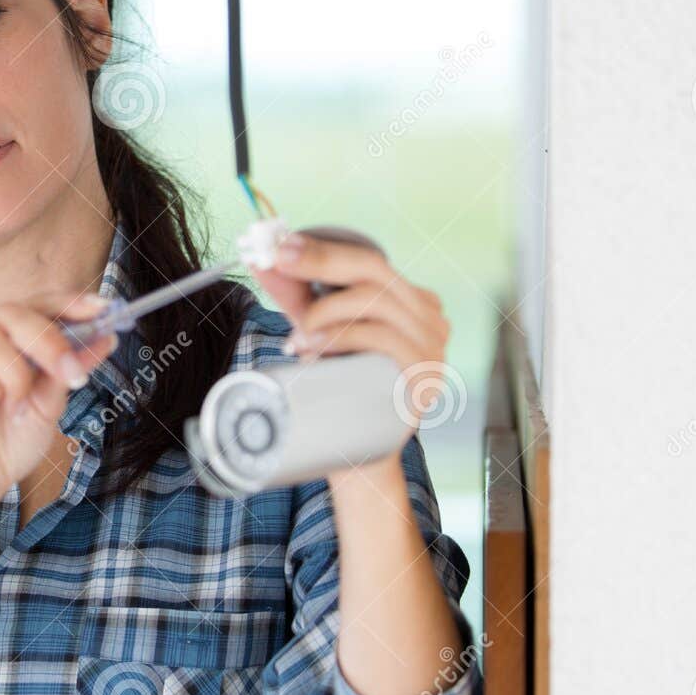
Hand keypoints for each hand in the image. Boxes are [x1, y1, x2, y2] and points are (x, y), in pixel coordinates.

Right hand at [0, 291, 116, 526]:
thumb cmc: (6, 443)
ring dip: (17, 379)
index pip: (33, 304)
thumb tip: (106, 337)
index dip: (67, 303)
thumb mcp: (49, 404)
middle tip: (73, 374)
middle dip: (50, 341)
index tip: (103, 309)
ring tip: (15, 410)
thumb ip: (69, 370)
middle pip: (11, 313)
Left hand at [254, 230, 449, 430]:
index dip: (322, 249)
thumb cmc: (344, 385)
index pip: (366, 259)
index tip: (280, 245)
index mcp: (408, 299)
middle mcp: (428, 315)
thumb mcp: (318, 330)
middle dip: (320, 262)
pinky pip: (384, 339)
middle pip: (374, 270)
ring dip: (325, 312)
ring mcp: (433, 343)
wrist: (359, 449)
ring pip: (376, 302)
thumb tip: (262, 261)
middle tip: (279, 262)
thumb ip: (296, 296)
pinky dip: (342, 338)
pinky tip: (314, 348)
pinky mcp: (426, 373)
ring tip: (295, 334)